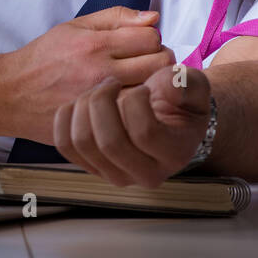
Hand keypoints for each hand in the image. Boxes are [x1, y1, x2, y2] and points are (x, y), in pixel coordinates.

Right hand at [0, 6, 175, 144]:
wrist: (12, 94)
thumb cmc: (43, 58)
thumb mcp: (74, 27)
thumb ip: (116, 18)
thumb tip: (153, 18)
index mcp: (95, 45)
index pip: (150, 36)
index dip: (151, 37)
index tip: (141, 44)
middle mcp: (100, 72)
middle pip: (159, 64)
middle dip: (159, 60)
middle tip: (147, 64)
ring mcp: (100, 100)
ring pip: (153, 91)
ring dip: (153, 86)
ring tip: (140, 83)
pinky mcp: (97, 122)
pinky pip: (135, 114)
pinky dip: (138, 108)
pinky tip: (129, 103)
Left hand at [52, 62, 212, 187]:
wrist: (165, 116)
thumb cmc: (179, 99)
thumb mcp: (192, 85)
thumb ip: (186, 83)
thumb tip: (170, 88)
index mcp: (174, 154)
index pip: (145, 132)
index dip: (136, 101)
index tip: (141, 87)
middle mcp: (146, 174)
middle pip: (110, 143)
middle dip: (102, 101)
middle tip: (111, 82)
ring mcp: (116, 175)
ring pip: (84, 143)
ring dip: (84, 106)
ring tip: (98, 90)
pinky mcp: (92, 167)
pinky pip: (65, 144)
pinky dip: (66, 117)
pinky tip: (81, 101)